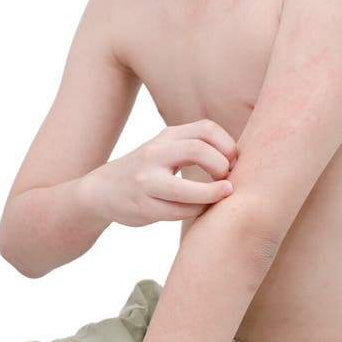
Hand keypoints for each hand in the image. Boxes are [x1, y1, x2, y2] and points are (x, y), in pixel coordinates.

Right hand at [97, 119, 238, 227]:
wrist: (102, 191)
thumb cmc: (148, 169)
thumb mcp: (166, 148)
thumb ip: (194, 146)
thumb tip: (239, 157)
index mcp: (166, 136)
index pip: (206, 129)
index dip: (227, 145)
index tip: (234, 160)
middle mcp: (154, 154)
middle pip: (198, 150)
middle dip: (221, 166)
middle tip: (228, 179)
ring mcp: (147, 182)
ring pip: (188, 190)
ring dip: (213, 195)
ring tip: (223, 195)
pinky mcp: (144, 208)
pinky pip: (180, 212)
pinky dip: (198, 210)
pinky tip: (201, 208)